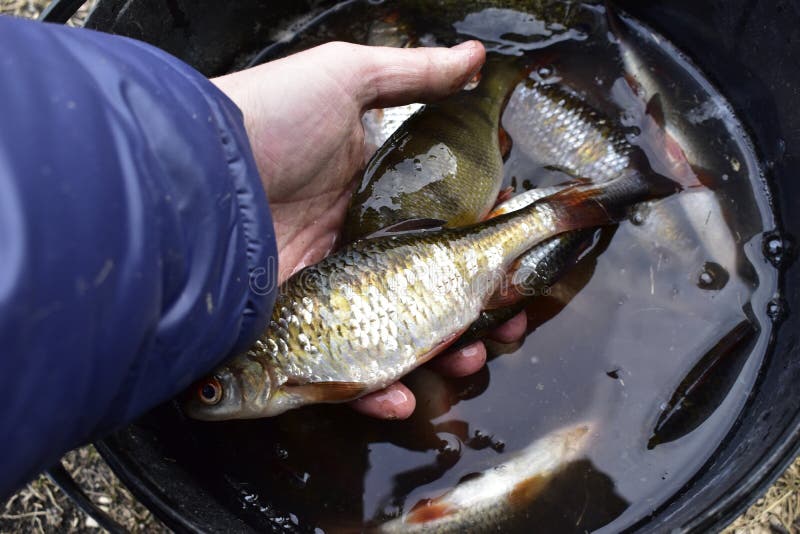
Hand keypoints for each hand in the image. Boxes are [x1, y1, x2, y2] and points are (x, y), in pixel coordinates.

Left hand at [213, 41, 526, 418]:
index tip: (519, 253)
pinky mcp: (303, 330)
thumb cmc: (272, 118)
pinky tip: (403, 393)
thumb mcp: (346, 77)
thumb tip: (476, 56)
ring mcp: (333, 289)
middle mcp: (360, 242)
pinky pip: (349, 369)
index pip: (447, 223)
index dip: (486, 240)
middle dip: (479, 310)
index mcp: (377, 192)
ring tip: (474, 357)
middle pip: (432, 286)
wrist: (198, 177)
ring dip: (445, 354)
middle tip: (510, 321)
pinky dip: (379, 390)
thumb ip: (415, 74)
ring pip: (401, 334)